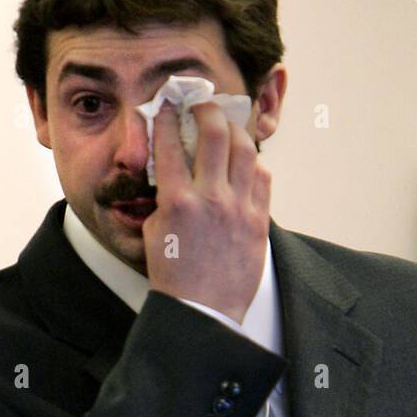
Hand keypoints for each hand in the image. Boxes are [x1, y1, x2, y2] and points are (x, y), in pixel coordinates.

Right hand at [142, 100, 269, 324]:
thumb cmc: (175, 277)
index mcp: (177, 202)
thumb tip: (173, 173)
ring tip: (227, 127)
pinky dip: (253, 165)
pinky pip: (262, 179)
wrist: (203, 312)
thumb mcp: (154, 232)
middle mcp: (211, 199)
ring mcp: (239, 209)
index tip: (168, 104)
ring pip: (245, 149)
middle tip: (203, 106)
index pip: (170, 144)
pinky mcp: (259, 222)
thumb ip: (164, 198)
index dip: (167, 117)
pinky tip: (245, 165)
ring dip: (235, 131)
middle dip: (208, 110)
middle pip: (216, 133)